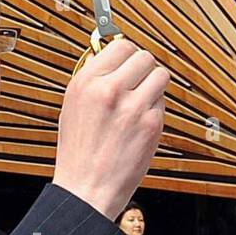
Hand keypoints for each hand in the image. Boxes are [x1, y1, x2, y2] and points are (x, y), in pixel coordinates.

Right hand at [52, 39, 170, 219]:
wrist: (86, 190)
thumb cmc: (78, 153)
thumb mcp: (72, 106)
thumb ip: (92, 79)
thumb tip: (109, 56)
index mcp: (86, 82)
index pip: (121, 45)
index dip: (127, 54)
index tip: (127, 63)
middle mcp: (110, 89)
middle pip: (145, 56)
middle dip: (143, 69)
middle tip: (137, 83)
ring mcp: (133, 107)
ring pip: (160, 76)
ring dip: (154, 86)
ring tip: (140, 102)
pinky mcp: (152, 125)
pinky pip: (163, 103)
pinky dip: (155, 110)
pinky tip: (140, 125)